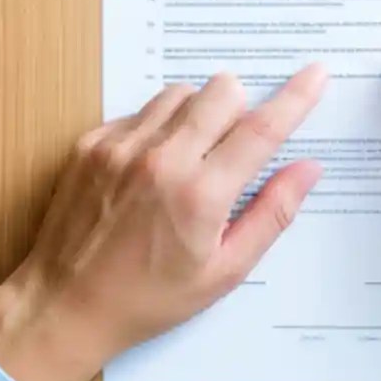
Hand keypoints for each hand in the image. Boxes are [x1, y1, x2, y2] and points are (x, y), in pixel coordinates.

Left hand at [0, 65, 327, 380]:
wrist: (63, 305)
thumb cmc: (148, 298)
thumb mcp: (224, 271)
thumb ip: (272, 214)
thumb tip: (308, 169)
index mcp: (200, 196)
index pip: (262, 129)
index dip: (296, 98)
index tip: (317, 74)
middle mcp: (160, 160)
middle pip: (223, 91)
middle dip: (241, 107)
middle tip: (234, 147)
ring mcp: (120, 147)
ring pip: (181, 93)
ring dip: (198, 114)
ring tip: (190, 160)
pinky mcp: (91, 142)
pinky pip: (141, 110)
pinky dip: (158, 127)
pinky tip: (152, 168)